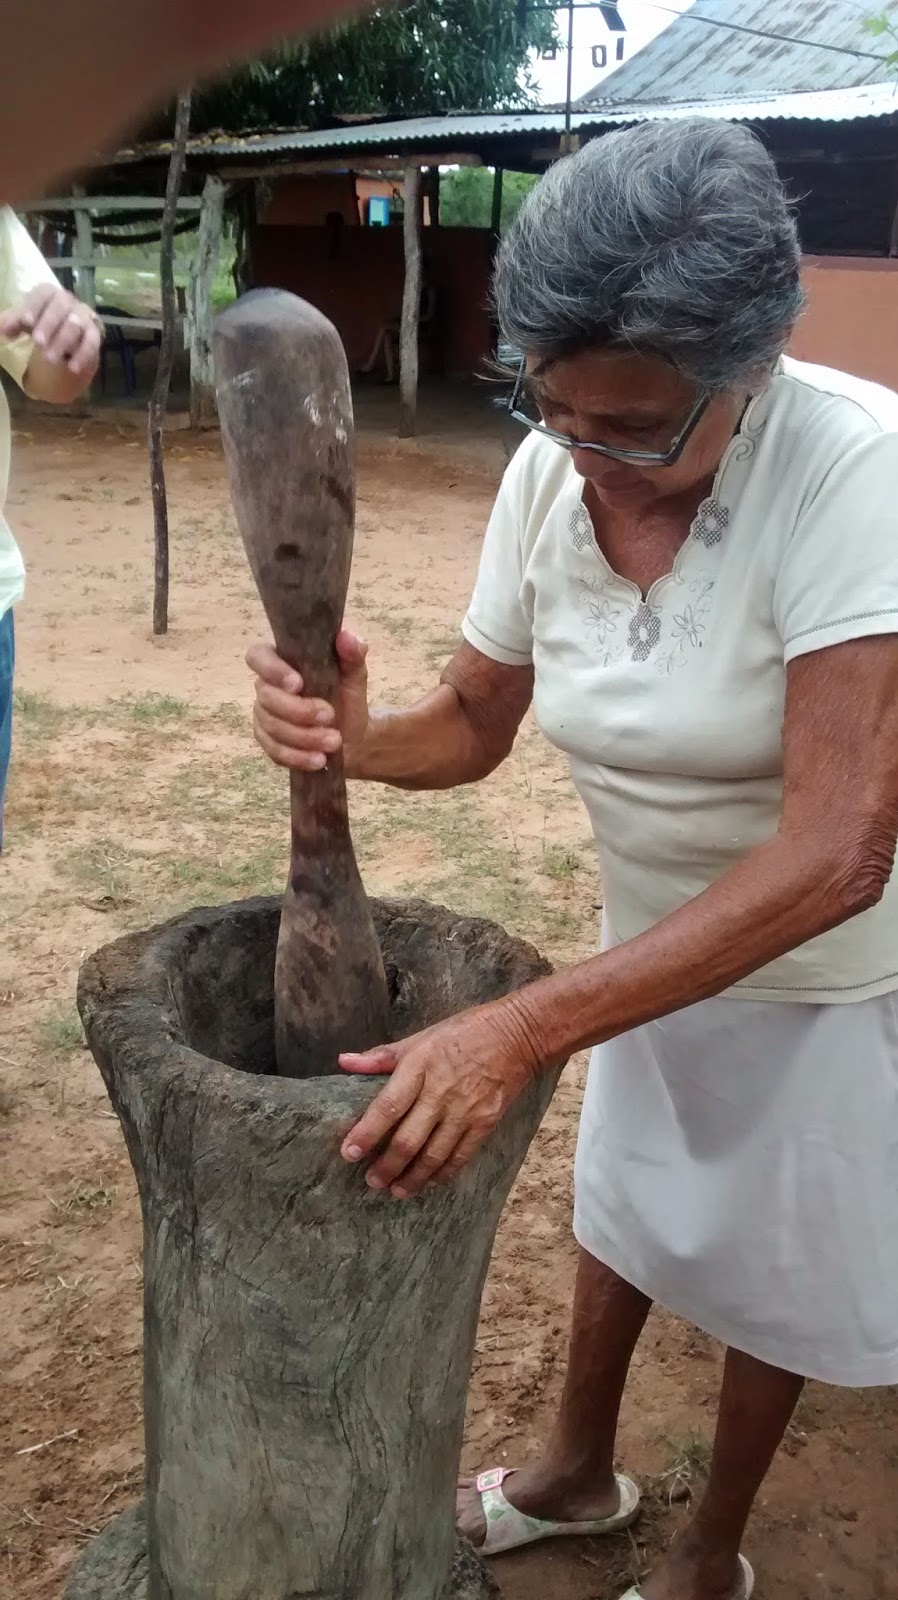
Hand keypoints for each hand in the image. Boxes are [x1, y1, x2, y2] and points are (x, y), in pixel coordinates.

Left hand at [0, 284, 100, 377]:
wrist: (66, 332)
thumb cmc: (41, 321)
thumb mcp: (25, 320)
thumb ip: (12, 323)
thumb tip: (2, 329)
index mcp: (49, 293)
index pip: (43, 294)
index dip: (34, 306)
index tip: (25, 321)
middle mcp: (68, 301)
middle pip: (61, 308)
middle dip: (49, 325)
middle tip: (38, 343)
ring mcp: (83, 317)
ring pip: (75, 326)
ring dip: (62, 342)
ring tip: (49, 359)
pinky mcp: (94, 334)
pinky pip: (91, 344)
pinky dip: (82, 356)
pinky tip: (72, 368)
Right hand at [247, 630, 370, 774]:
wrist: (352, 736)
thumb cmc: (346, 698)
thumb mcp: (354, 676)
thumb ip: (352, 654)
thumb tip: (346, 637)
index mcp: (282, 661)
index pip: (258, 656)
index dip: (272, 670)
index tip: (298, 684)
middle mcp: (266, 686)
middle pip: (266, 698)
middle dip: (299, 711)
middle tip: (330, 716)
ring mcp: (264, 716)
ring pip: (272, 726)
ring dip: (304, 736)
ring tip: (334, 741)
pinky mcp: (268, 742)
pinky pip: (274, 751)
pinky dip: (298, 756)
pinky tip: (319, 759)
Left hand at [338, 1001, 539, 1198]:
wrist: (517, 1035)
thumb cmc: (464, 1033)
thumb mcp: (421, 1037)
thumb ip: (381, 1056)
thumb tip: (344, 1062)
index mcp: (420, 1067)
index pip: (388, 1106)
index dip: (366, 1133)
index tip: (348, 1153)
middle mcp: (441, 1092)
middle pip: (408, 1139)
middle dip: (386, 1166)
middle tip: (371, 1181)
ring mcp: (465, 1111)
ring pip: (433, 1155)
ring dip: (412, 1178)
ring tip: (395, 1191)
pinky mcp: (486, 1123)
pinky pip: (460, 1156)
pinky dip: (442, 1174)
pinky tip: (428, 1183)